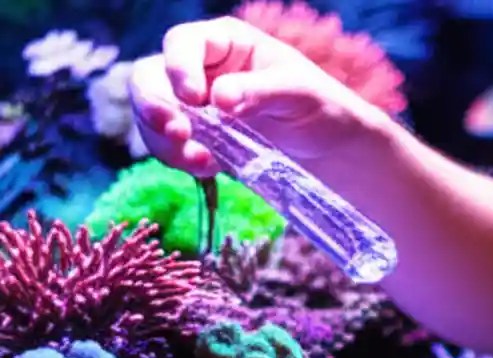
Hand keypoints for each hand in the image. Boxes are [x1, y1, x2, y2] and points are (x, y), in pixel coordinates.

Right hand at [128, 16, 382, 176]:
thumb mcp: (298, 93)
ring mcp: (192, 105)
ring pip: (152, 116)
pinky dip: (180, 158)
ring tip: (200, 160)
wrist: (328, 148)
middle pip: (151, 77)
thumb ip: (259, 91)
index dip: (179, 68)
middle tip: (178, 133)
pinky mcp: (195, 137)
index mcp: (225, 42)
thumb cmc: (319, 106)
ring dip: (164, 140)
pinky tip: (208, 167)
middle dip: (155, 106)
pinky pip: (168, 146)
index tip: (194, 98)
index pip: (183, 43)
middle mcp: (200, 67)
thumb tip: (219, 98)